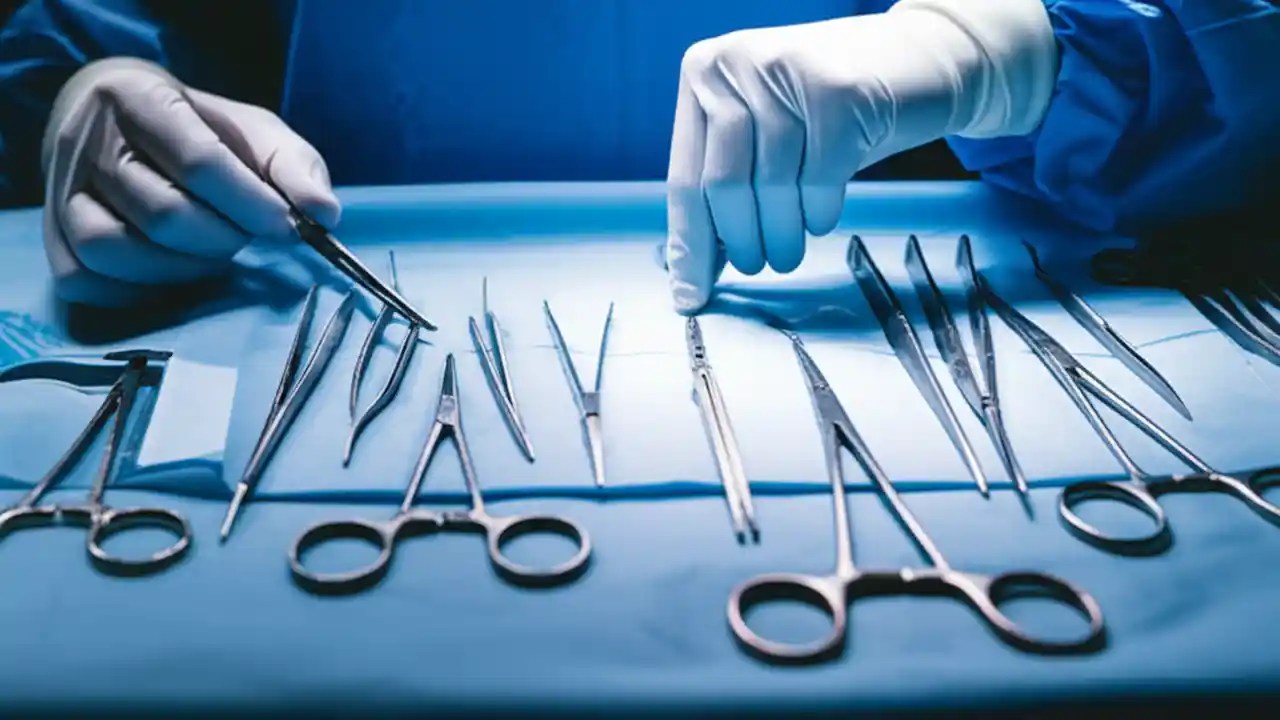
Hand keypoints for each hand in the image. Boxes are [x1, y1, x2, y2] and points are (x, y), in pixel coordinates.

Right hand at [41, 57, 339, 305]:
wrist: (121, 125)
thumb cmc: (199, 130)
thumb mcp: (254, 132)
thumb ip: (294, 166)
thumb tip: (324, 214)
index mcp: (138, 98)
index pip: (199, 161)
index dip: (252, 204)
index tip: (289, 228)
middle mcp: (86, 141)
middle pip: (164, 213)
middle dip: (224, 239)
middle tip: (248, 238)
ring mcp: (62, 191)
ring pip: (117, 250)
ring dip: (182, 268)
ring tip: (213, 252)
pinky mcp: (52, 236)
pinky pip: (87, 281)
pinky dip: (137, 290)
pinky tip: (173, 272)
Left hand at [665, 0, 1055, 312]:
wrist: (914, 61)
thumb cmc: (829, 112)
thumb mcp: (765, 135)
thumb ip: (724, 185)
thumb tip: (690, 272)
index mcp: (703, 73)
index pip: (685, 178)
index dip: (690, 246)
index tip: (691, 298)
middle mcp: (735, 63)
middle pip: (722, 186)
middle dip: (740, 244)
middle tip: (758, 266)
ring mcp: (786, 72)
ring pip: (771, 188)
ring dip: (782, 237)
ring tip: (789, 252)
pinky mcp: (838, 90)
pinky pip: (819, 181)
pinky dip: (820, 213)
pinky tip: (822, 217)